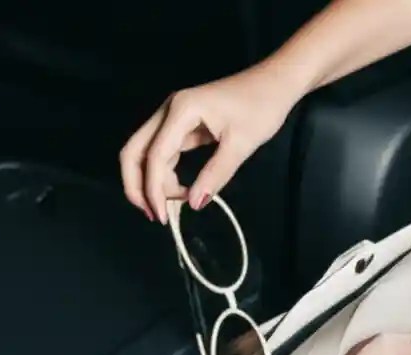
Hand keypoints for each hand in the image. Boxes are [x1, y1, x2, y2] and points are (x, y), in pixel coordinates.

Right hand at [119, 64, 299, 223]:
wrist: (276, 82)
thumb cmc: (262, 106)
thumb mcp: (242, 144)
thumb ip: (216, 174)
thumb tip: (194, 204)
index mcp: (182, 111)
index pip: (155, 156)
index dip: (154, 189)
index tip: (163, 217)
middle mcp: (169, 111)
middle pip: (134, 152)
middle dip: (136, 185)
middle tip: (152, 213)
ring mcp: (172, 116)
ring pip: (144, 153)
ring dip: (149, 181)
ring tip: (166, 206)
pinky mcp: (180, 124)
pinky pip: (160, 152)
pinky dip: (162, 173)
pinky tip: (174, 191)